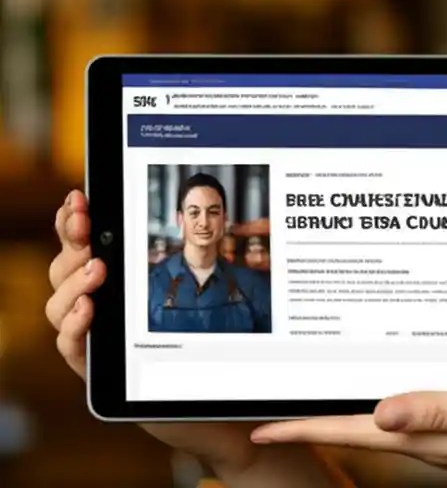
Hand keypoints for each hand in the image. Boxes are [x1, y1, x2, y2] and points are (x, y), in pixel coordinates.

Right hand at [47, 191, 346, 485]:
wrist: (226, 406)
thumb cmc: (219, 346)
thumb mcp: (217, 296)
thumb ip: (212, 260)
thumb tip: (230, 217)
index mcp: (126, 281)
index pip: (89, 243)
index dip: (78, 220)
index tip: (82, 196)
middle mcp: (105, 306)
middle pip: (66, 268)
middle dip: (71, 242)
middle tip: (85, 224)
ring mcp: (101, 340)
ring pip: (60, 306)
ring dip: (73, 284)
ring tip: (99, 269)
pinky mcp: (103, 373)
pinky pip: (72, 350)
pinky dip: (75, 328)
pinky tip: (92, 310)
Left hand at [250, 380, 446, 487]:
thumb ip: (442, 409)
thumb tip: (381, 412)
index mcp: (436, 437)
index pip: (356, 431)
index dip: (306, 429)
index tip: (262, 427)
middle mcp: (436, 444)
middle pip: (359, 433)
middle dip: (313, 425)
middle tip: (271, 417)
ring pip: (384, 430)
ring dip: (343, 419)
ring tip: (312, 407)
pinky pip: (416, 425)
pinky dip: (388, 412)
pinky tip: (387, 401)